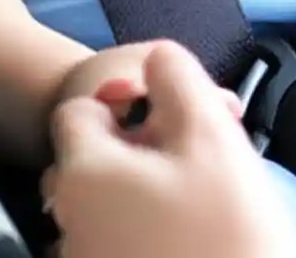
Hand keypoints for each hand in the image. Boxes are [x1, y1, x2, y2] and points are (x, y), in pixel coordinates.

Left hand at [42, 42, 295, 257]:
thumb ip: (178, 78)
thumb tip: (159, 57)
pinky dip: (147, 226)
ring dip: (147, 188)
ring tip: (201, 197)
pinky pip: (120, 237)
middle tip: (196, 156)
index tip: (169, 117)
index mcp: (83, 172)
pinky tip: (192, 233)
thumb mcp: (209, 135)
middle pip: (94, 156)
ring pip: (110, 199)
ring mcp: (86, 254)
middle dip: (140, 146)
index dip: (128, 102)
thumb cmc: (225, 233)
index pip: (81, 108)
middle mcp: (70, 217)